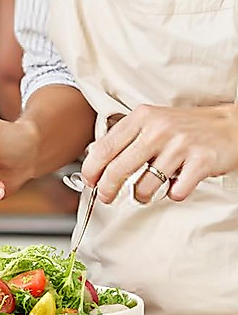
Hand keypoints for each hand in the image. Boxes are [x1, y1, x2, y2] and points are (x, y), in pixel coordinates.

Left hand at [81, 103, 237, 202]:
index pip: (105, 146)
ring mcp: (180, 145)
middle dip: (108, 189)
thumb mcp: (152, 121)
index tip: (90, 181)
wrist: (231, 126)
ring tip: (145, 193)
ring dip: (142, 195)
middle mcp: (158, 129)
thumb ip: (127, 136)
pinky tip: (176, 185)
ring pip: (146, 184)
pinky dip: (173, 194)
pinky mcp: (201, 162)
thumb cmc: (186, 126)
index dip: (92, 168)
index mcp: (141, 117)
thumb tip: (96, 157)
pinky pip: (176, 191)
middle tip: (106, 197)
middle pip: (119, 168)